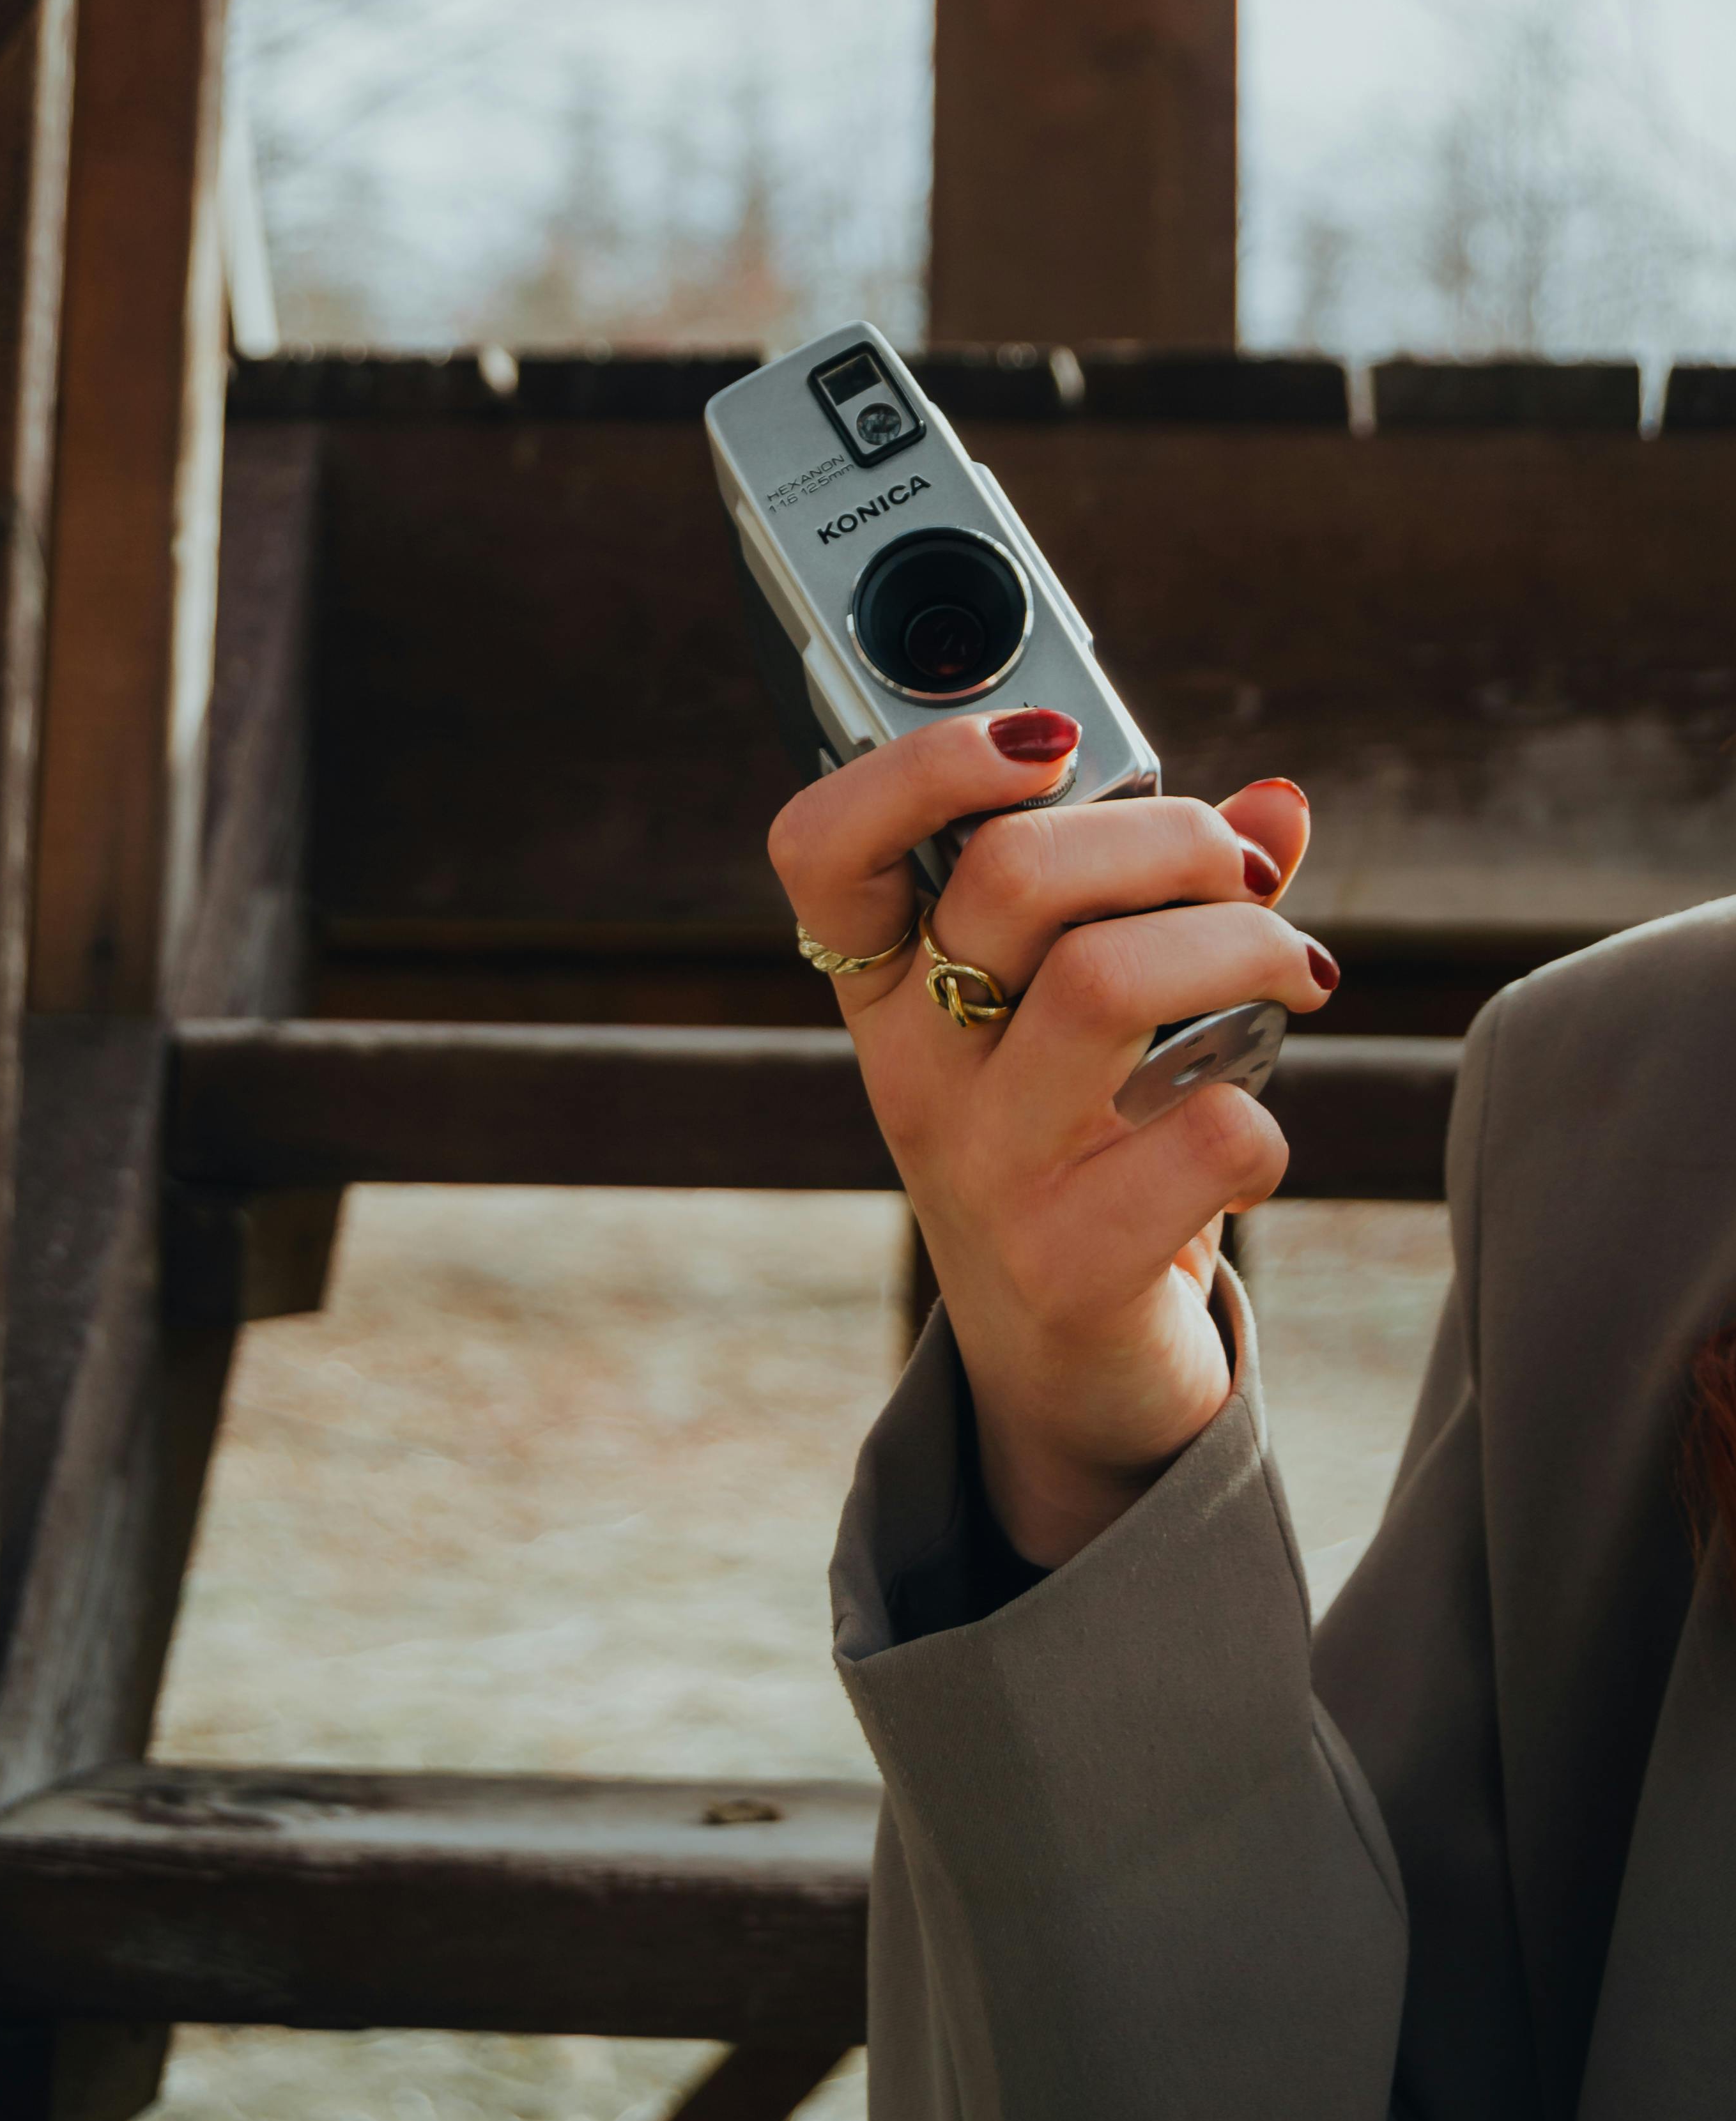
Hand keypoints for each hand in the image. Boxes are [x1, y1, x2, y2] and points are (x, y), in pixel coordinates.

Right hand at [767, 711, 1335, 1568]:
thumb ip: (1171, 899)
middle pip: (1010, 876)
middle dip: (1164, 835)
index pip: (823, 850)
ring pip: (1108, 977)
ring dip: (1243, 946)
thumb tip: (1276, 802)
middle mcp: (916, 1073)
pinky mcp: (1069, 1263)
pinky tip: (1258, 1132)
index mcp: (892, 992)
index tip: (1049, 741)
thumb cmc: (1089, 1153)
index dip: (920, 767)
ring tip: (1297, 972)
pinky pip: (1202, 1134)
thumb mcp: (1091, 1021)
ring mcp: (983, 1171)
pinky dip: (1268, 1114)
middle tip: (1239, 873)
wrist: (1078, 1379)